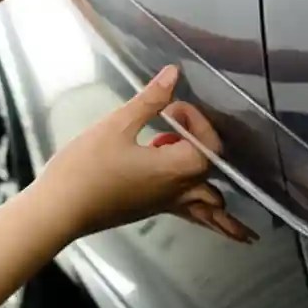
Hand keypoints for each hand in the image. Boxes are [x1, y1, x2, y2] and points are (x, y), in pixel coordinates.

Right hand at [36, 65, 254, 241]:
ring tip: (248, 233)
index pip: (206, 145)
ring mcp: (165, 204)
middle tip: (182, 131)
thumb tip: (174, 74)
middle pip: (213, 175)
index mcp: (174, 169)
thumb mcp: (117, 125)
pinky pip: (192, 217)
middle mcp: (177, 191)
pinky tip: (216, 228)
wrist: (59, 210)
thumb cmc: (86, 167)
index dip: (195, 122)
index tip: (170, 110)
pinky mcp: (151, 210)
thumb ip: (150, 100)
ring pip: (208, 211)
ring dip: (225, 213)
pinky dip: (210, 222)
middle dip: (207, 149)